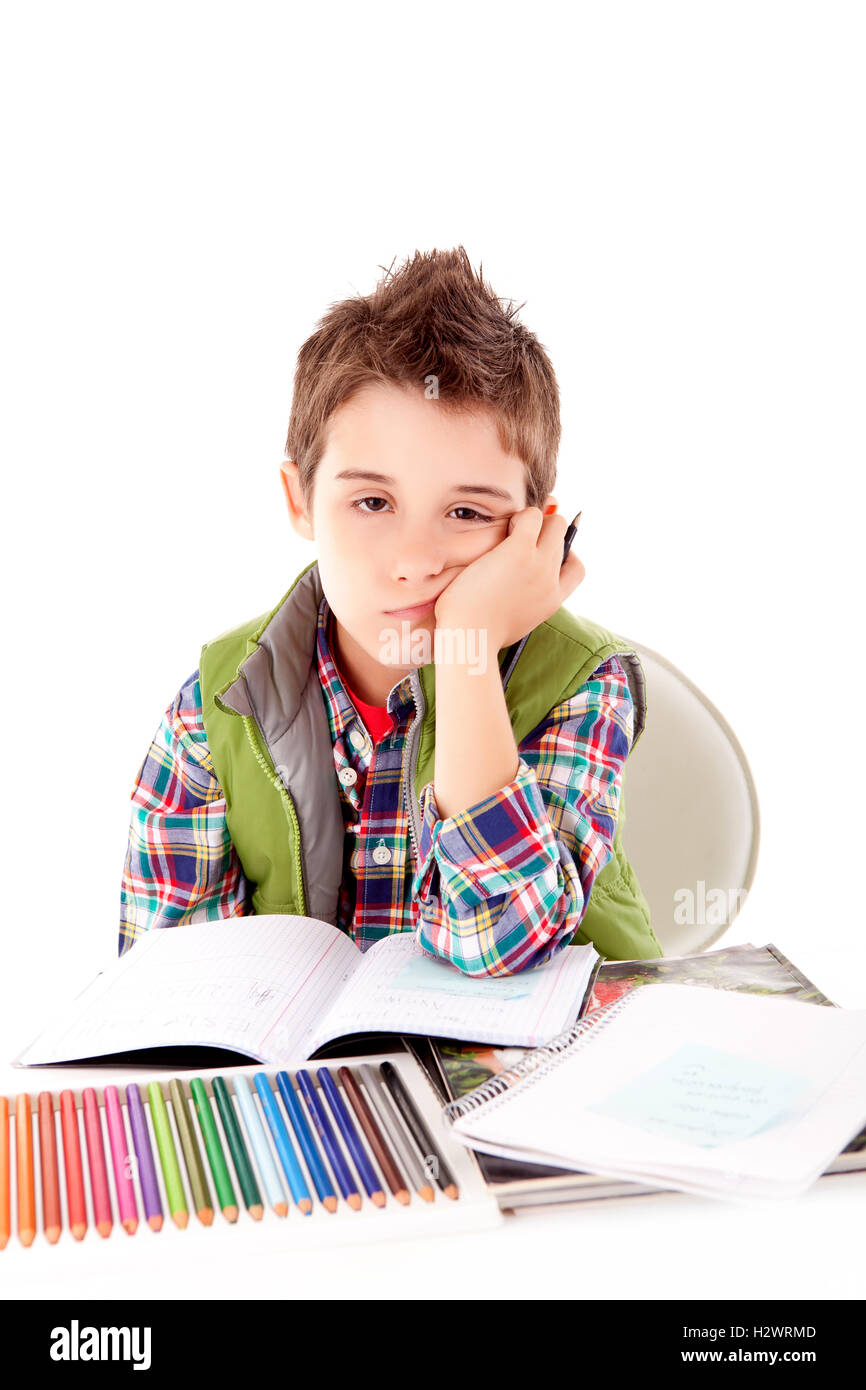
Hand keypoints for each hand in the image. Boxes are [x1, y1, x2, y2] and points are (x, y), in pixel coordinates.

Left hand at [433, 501, 585, 650]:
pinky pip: (531, 516)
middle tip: (520, 533)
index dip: (562, 554)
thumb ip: (518, 607)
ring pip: (554, 522)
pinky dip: (519, 516)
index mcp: (551, 602)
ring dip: (534, 519)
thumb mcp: (508, 624)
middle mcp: (551, 582)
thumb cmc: (476, 635)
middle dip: (546, 529)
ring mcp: (539, 565)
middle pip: (564, 539)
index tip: (541, 551)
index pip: (575, 569)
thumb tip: (511, 596)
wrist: (469, 638)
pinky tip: (501, 529)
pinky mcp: (520, 551)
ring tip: (509, 531)